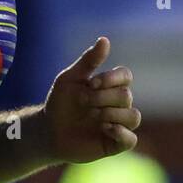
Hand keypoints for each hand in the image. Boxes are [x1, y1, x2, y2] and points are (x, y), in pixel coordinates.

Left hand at [42, 37, 140, 163]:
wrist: (48, 131)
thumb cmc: (60, 103)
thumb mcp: (70, 79)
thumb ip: (89, 61)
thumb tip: (104, 39)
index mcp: (110, 86)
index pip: (125, 76)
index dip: (111, 78)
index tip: (91, 83)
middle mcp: (118, 104)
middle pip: (126, 96)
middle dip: (102, 98)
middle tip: (82, 102)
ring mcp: (119, 123)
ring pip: (133, 116)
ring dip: (111, 114)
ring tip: (92, 117)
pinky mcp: (116, 142)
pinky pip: (132, 138)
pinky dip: (121, 133)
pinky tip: (104, 129)